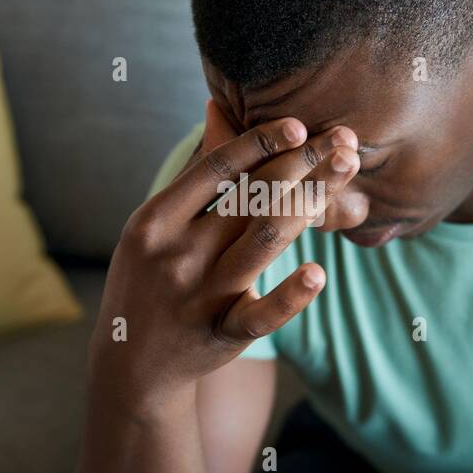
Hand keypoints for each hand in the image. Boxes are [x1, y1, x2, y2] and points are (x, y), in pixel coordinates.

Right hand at [90, 100, 358, 397]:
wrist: (129, 362)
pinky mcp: (222, 335)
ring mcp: (200, 296)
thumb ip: (192, 175)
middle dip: (301, 164)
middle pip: (249, 199)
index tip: (301, 125)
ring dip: (309, 204)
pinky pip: (261, 315)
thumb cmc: (148, 278)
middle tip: (343, 141)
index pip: (217, 170)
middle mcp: (178, 254)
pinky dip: (289, 296)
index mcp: (156, 220)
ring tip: (344, 176)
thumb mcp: (153, 225)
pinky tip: (318, 274)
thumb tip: (218, 110)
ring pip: (263, 243)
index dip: (261, 143)